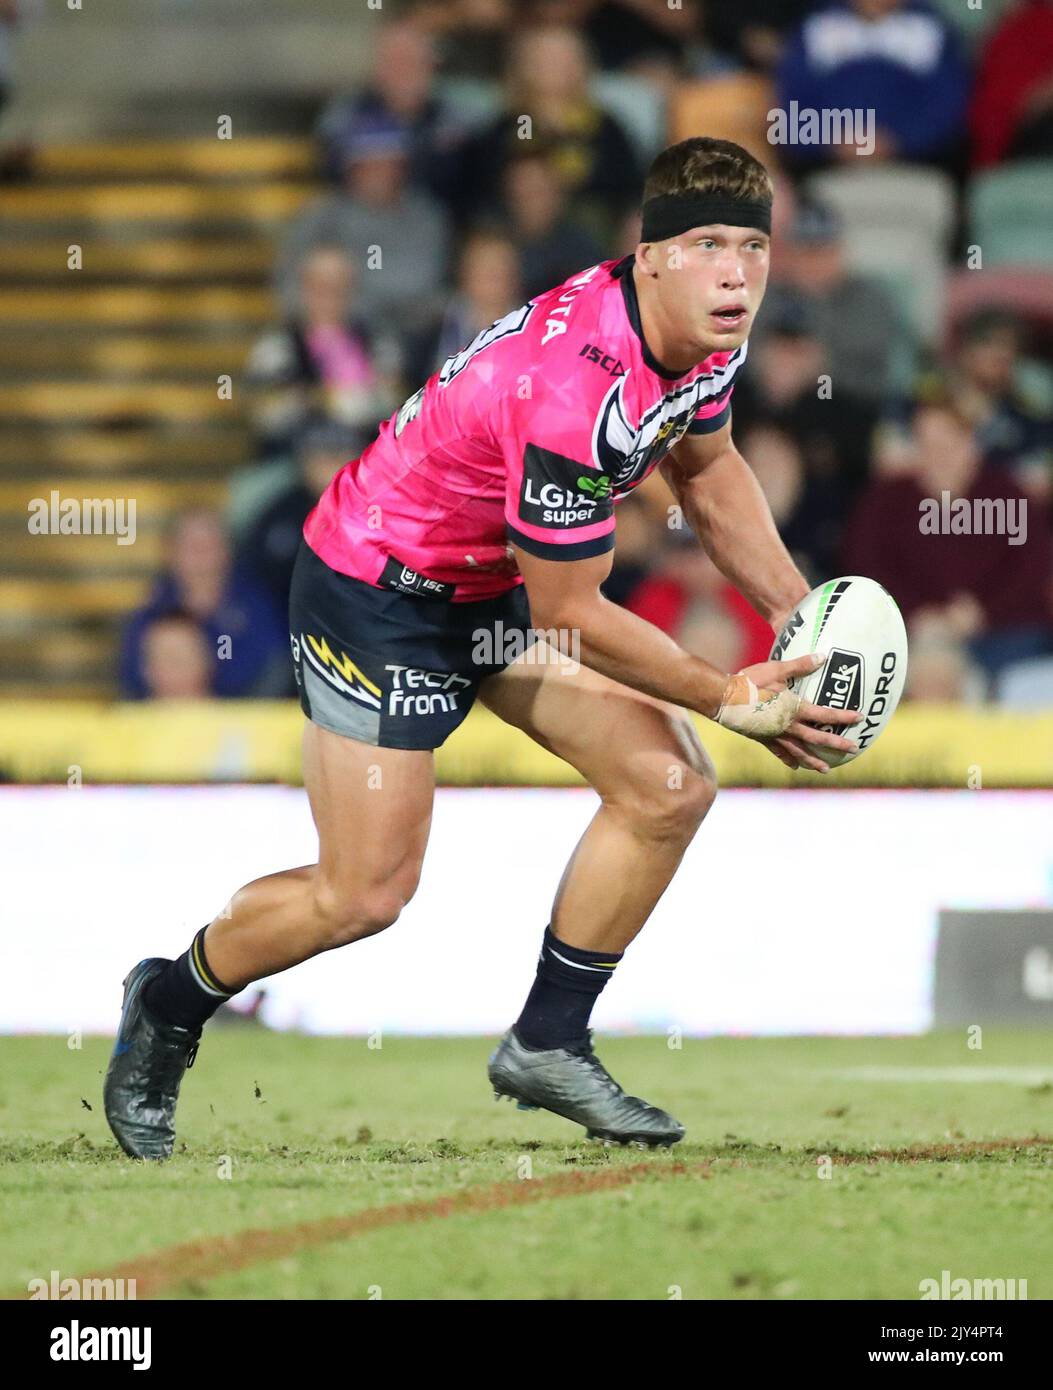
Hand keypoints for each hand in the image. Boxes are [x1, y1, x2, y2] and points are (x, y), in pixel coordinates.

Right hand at [738, 653, 860, 773]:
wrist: (723, 698)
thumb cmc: (750, 682)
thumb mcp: (777, 669)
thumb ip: (801, 664)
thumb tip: (823, 656)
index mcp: (794, 709)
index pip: (825, 714)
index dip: (843, 716)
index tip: (860, 717)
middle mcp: (787, 726)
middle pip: (817, 738)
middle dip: (836, 743)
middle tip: (852, 749)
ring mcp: (775, 735)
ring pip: (799, 751)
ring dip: (814, 760)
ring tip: (826, 769)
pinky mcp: (762, 739)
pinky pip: (779, 752)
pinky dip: (788, 759)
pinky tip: (795, 766)